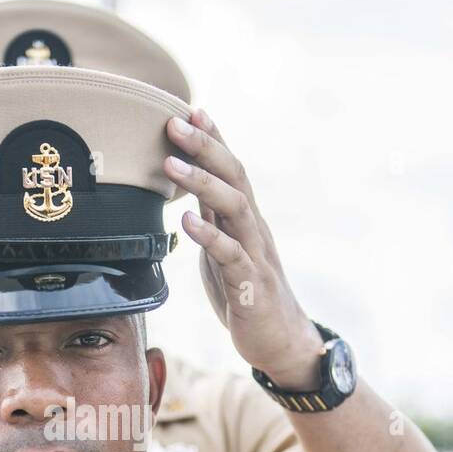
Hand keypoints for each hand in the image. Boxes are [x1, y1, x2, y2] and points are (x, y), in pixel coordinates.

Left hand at [164, 110, 323, 388]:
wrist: (280, 343)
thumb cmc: (247, 296)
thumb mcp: (224, 252)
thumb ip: (212, 222)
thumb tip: (188, 193)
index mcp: (246, 220)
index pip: (231, 169)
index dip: (213, 138)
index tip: (190, 109)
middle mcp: (254, 229)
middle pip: (234, 176)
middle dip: (205, 146)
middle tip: (174, 122)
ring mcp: (255, 254)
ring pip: (235, 207)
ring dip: (203, 182)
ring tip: (172, 164)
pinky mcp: (251, 284)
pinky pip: (231, 254)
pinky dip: (209, 234)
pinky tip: (187, 219)